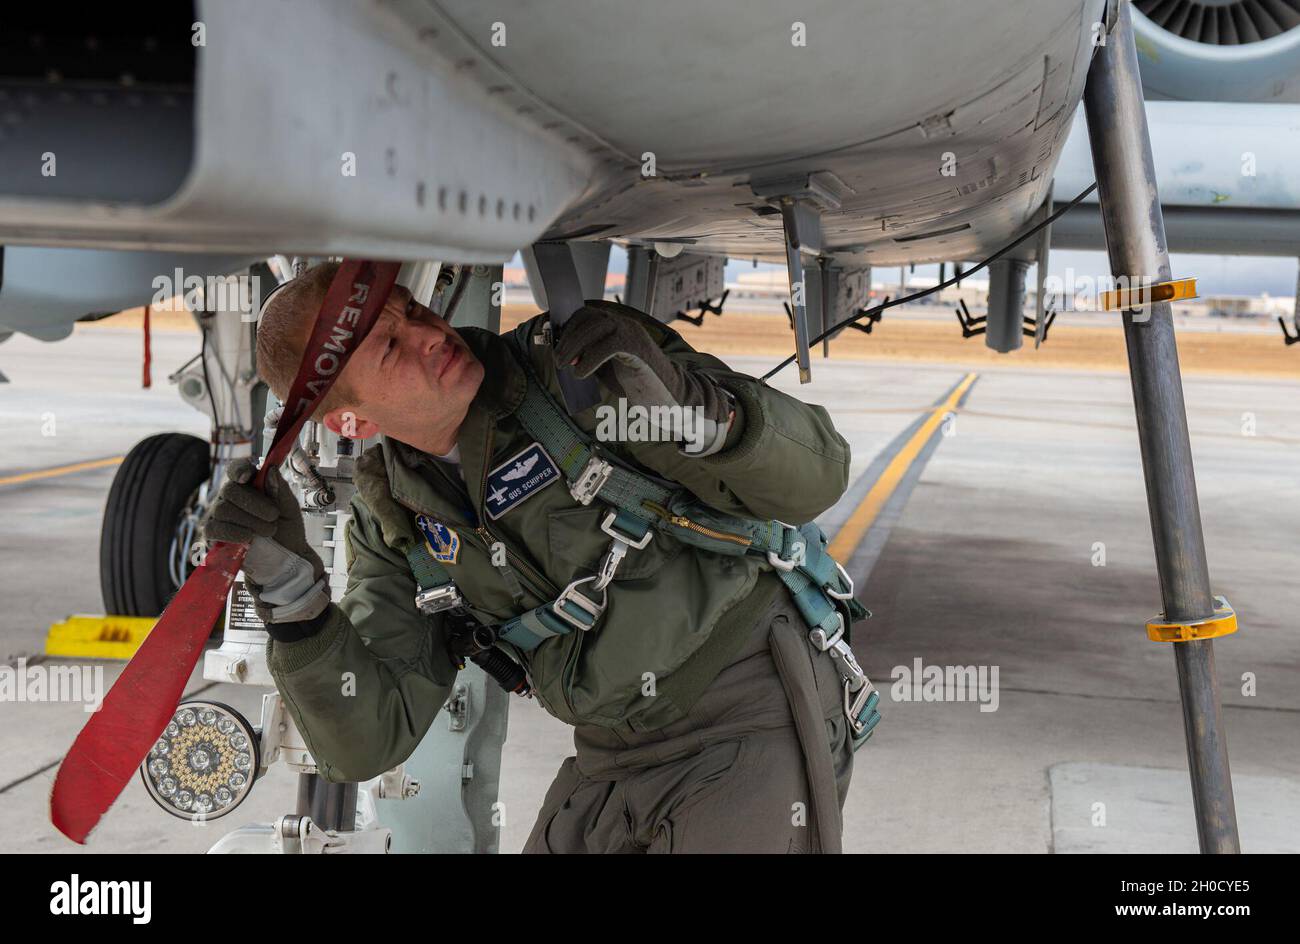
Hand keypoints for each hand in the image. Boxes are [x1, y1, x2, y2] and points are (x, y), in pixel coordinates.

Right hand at [201, 458, 327, 622]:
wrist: (286, 560)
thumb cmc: (288, 531)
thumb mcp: (290, 510)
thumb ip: (280, 490)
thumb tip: (271, 470)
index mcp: (250, 486)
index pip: (236, 469)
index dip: (238, 469)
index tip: (247, 476)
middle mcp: (231, 498)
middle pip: (229, 490)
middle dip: (253, 503)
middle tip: (273, 516)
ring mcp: (220, 515)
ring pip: (223, 509)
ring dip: (249, 521)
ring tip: (269, 531)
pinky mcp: (214, 535)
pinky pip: (215, 529)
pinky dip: (234, 533)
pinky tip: (249, 538)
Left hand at [553, 305, 736, 455]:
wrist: (672, 398)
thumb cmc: (641, 385)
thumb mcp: (610, 367)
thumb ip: (591, 358)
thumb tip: (565, 355)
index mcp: (620, 326)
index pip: (587, 314)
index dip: (568, 328)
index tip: (557, 345)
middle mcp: (626, 324)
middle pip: (588, 318)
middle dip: (568, 338)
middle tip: (558, 359)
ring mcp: (633, 334)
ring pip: (595, 328)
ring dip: (573, 346)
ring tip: (565, 365)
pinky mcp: (637, 348)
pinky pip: (606, 346)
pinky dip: (589, 360)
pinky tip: (581, 374)